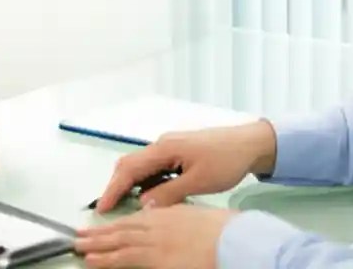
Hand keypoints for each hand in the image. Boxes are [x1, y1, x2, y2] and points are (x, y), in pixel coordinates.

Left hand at [75, 205, 235, 268]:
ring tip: (79, 245)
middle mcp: (159, 223)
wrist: (236, 240)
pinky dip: (106, 258)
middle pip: (124, 226)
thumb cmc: (228, 232)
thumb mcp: (204, 221)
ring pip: (119, 240)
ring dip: (97, 243)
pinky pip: (124, 257)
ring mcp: (155, 240)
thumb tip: (180, 229)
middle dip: (102, 232)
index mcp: (171, 213)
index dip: (121, 222)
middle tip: (81, 234)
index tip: (108, 226)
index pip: (140, 217)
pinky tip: (92, 260)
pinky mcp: (155, 258)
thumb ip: (185, 221)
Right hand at [92, 120, 276, 212]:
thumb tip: (143, 205)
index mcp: (164, 148)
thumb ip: (169, 193)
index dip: (113, 189)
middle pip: (129, 164)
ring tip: (124, 205)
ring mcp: (170, 146)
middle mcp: (162, 144)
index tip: (102, 207)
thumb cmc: (227, 160)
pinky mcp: (178, 150)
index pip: (129, 169)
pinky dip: (145, 180)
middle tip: (109, 208)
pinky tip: (148, 194)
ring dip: (130, 183)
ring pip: (141, 165)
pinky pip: (153, 165)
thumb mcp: (198, 182)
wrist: (250, 143)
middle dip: (116, 186)